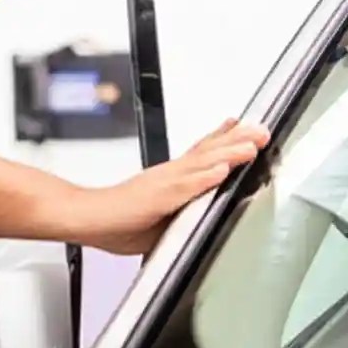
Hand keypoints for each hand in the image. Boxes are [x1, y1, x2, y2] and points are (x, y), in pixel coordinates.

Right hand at [79, 118, 267, 255]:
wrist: (86, 218)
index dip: (223, 139)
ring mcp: (164, 184)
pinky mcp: (157, 198)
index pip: (201, 153)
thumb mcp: (159, 215)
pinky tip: (220, 170)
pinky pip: (185, 187)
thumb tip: (198, 217)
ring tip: (251, 144)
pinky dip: (203, 178)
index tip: (242, 127)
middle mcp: (169, 175)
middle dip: (237, 140)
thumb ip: (180, 212)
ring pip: (201, 164)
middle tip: (261, 129)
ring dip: (228, 153)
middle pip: (208, 152)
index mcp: (169, 179)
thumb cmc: (117, 221)